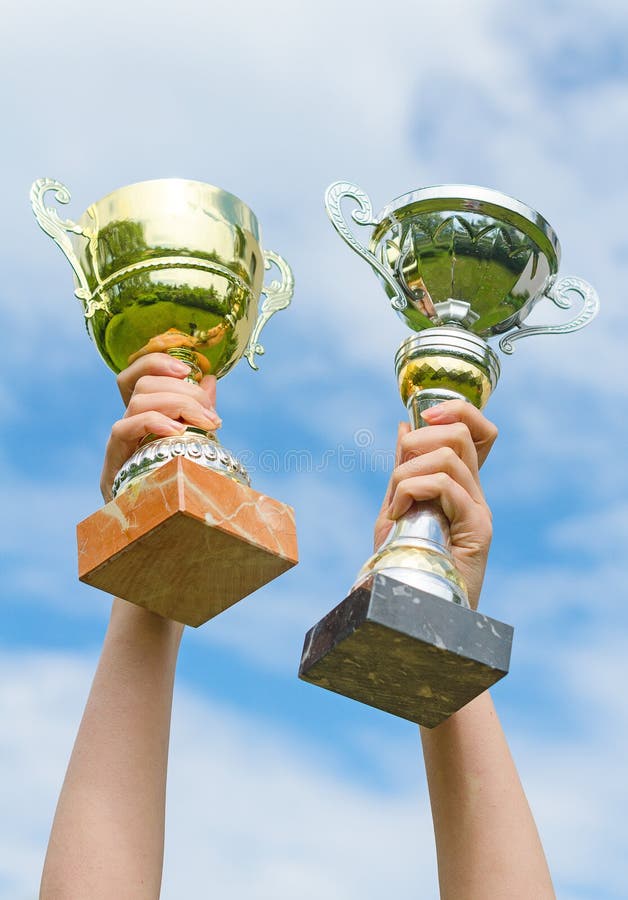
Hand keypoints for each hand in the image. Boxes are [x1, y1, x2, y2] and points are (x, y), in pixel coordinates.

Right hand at [100, 353, 221, 500]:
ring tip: (206, 424)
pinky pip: (122, 430)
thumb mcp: (200, 444)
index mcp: (144, 420)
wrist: (176, 534)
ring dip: (177, 405)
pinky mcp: (113, 468)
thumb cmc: (189, 488)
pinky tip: (178, 432)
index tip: (187, 370)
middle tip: (211, 413)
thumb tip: (210, 379)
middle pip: (142, 386)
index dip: (155, 364)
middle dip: (182, 391)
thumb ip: (201, 412)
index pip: (135, 377)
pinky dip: (152, 423)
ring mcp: (119, 448)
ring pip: (137, 402)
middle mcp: (128, 429)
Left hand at [373, 400, 497, 608]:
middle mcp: (476, 493)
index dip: (456, 410)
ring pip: (450, 455)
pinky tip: (399, 515)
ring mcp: (479, 510)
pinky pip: (446, 485)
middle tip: (397, 477)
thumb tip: (404, 425)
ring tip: (395, 505)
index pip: (479, 430)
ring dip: (409, 472)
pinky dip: (412, 490)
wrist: (412, 610)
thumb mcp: (396, 507)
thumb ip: (404, 469)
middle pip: (461, 433)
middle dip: (418, 441)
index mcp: (460, 485)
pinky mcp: (478, 529)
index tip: (425, 417)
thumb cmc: (402, 565)